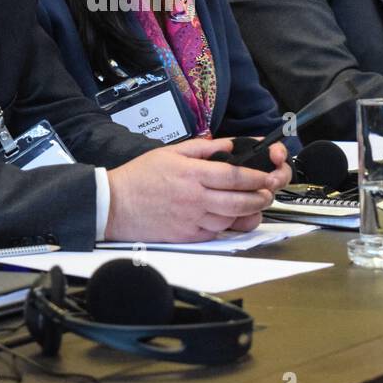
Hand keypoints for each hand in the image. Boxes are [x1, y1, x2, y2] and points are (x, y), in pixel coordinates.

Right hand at [104, 138, 290, 242]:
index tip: (266, 174)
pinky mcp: (188, 236)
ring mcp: (192, 220)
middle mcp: (195, 199)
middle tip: (267, 191)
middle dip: (260, 196)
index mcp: (192, 175)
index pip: (234, 175)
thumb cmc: (140, 177)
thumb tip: (229, 145)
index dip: (256, 176)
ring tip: (254, 204)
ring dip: (248, 212)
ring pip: (231, 220)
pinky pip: (216, 233)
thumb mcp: (171, 152)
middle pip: (239, 201)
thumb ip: (203, 148)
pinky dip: (228, 225)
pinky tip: (231, 217)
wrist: (115, 205)